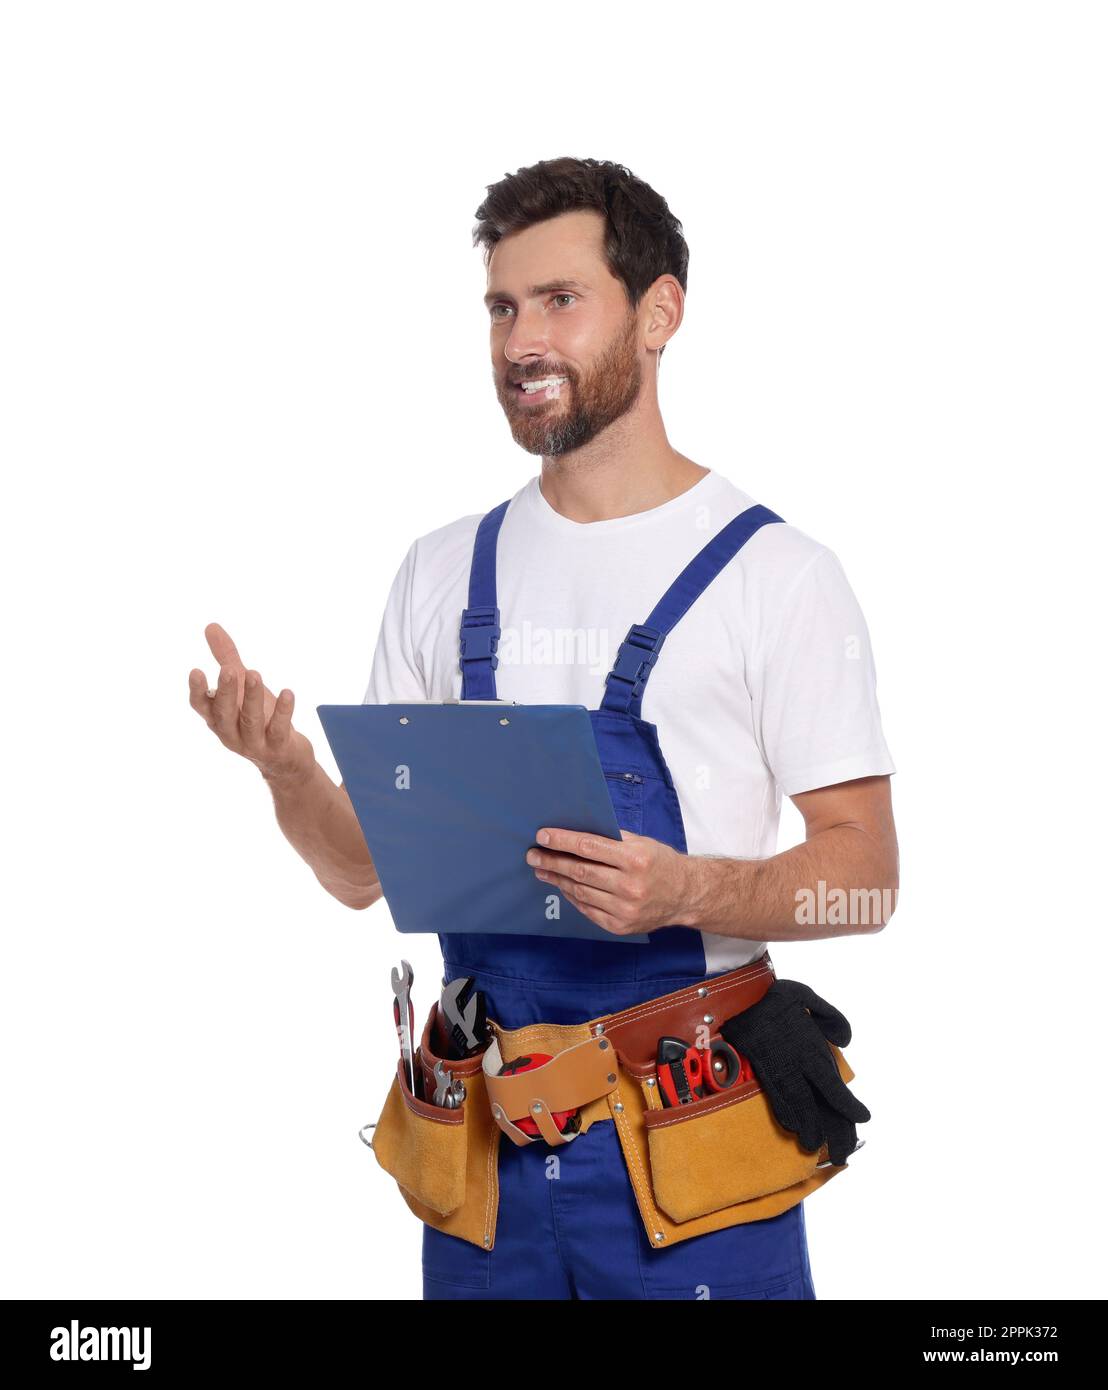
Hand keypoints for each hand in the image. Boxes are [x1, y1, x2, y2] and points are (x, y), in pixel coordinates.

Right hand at [188, 622, 314, 783]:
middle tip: (229, 670)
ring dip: (252, 698)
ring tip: (255, 674)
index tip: (196, 671)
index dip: (198, 690)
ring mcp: (254, 743)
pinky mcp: (277, 748)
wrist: (284, 760)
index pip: (201, 706)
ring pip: (250, 721)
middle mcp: (231, 733)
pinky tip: (289, 693)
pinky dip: (283, 712)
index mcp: (218, 718)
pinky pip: (279, 730)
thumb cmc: (259, 718)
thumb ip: (226, 658)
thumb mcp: (242, 687)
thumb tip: (211, 626)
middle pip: (224, 714)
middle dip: (226, 691)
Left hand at [525, 826, 693, 935]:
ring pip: (580, 891)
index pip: (589, 846)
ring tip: (543, 869)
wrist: (685, 896)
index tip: (543, 836)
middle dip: (552, 861)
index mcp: (635, 859)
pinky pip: (587, 909)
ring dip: (557, 879)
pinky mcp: (620, 926)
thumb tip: (574, 834)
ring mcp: (624, 909)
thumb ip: (610, 839)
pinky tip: (562, 885)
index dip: (563, 841)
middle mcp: (630, 886)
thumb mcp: (641, 843)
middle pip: (580, 871)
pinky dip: (572, 896)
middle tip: (534, 854)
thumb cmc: (660, 863)